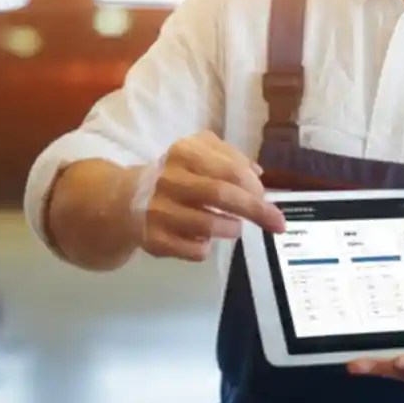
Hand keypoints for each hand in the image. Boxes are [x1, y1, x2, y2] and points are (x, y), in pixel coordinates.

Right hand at [130, 131, 284, 261]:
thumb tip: (259, 174)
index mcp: (185, 152)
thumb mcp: (200, 152)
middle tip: (277, 223)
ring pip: (208, 225)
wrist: (127, 198)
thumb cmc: (177, 174)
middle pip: (221, 195)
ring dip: (232, 229)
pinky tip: (204, 239)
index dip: (255, 187)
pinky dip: (207, 247)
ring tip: (234, 227)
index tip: (265, 198)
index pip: (231, 170)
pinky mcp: (153, 239)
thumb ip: (232, 157)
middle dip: (256, 211)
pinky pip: (194, 250)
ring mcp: (158, 210)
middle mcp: (169, 179)